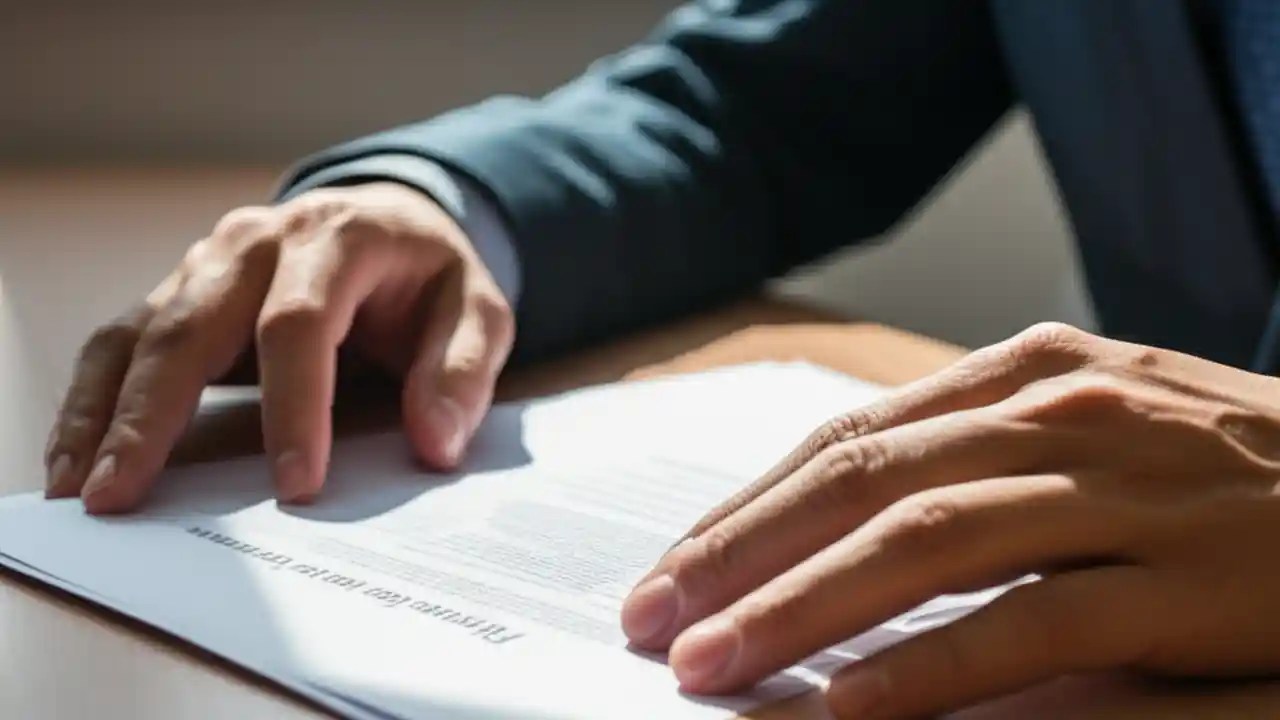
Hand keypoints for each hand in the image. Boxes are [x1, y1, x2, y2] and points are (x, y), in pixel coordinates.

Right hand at [44, 182, 513, 512]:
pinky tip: (78, 458)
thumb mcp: (478, 312)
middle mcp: (256, 242)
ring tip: (85, 490)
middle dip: (155, 414)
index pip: (298, 323)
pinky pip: (124, 343)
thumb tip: (436, 442)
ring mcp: (208, 264)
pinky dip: (94, 400)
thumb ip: (462, 372)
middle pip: (192, 326)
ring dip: (106, 414)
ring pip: (142, 336)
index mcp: (336, 237)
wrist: (393, 225)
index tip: (297, 484)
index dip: (295, 406)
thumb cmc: (430, 279)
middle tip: (126, 494)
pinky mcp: (181, 293)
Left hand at [621, 323, 1279, 717]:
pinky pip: (1028, 623)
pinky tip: (848, 710)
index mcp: (1022, 373)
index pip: (845, 438)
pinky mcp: (1183, 579)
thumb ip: (966, 463)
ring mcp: (1124, 490)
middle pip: (859, 481)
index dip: (745, 507)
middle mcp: (1059, 413)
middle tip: (651, 620)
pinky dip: (927, 669)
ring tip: (710, 665)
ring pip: (924, 543)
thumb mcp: (1083, 433)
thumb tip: (831, 525)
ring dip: (801, 607)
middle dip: (739, 555)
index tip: (670, 569)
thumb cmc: (1215, 472)